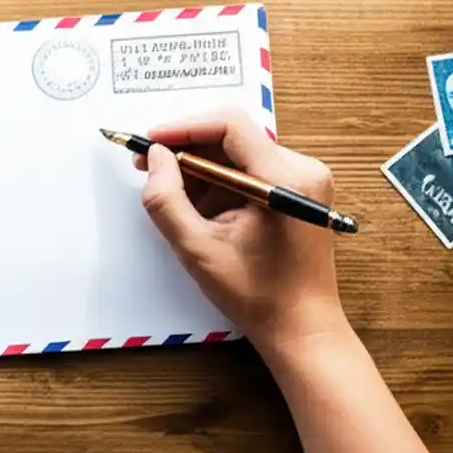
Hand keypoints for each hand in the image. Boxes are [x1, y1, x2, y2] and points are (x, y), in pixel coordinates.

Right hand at [135, 108, 346, 353]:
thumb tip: (155, 157)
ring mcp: (304, 180)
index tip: (151, 141)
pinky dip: (220, 185)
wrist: (302, 328)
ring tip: (176, 200)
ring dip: (201, 171)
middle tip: (148, 165)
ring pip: (239, 154)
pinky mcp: (298, 192)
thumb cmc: (258, 295)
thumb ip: (166, 199)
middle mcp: (302, 170)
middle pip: (233, 137)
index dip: (184, 127)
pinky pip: (250, 171)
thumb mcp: (197, 248)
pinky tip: (202, 211)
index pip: (230, 125)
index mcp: (283, 179)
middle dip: (187, 150)